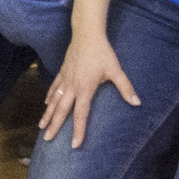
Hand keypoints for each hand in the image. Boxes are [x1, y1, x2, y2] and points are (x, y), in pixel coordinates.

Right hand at [41, 31, 137, 146]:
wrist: (87, 34)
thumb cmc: (102, 52)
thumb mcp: (116, 70)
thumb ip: (126, 88)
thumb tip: (137, 102)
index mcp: (85, 89)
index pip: (81, 114)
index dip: (78, 130)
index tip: (74, 145)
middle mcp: (72, 86)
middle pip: (62, 110)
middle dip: (54, 126)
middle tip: (47, 139)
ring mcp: (65, 79)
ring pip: (54, 100)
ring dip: (47, 114)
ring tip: (41, 126)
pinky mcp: (62, 71)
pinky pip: (54, 87)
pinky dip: (49, 96)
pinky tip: (45, 103)